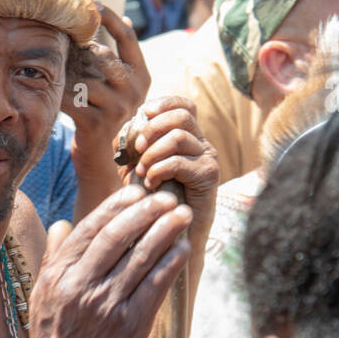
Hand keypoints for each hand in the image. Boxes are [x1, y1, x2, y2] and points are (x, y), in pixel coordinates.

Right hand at [22, 185, 191, 337]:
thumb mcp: (41, 297)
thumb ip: (54, 258)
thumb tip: (63, 224)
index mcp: (57, 275)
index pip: (91, 228)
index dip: (117, 206)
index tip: (136, 192)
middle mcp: (80, 287)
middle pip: (118, 235)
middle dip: (146, 210)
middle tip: (167, 197)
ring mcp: (106, 306)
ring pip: (141, 256)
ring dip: (165, 230)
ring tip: (181, 214)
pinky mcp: (130, 326)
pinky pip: (156, 285)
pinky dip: (171, 262)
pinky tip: (181, 248)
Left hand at [63, 6, 151, 162]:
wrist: (99, 152)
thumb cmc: (102, 108)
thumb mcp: (118, 83)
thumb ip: (117, 55)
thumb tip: (119, 16)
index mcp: (142, 76)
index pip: (128, 38)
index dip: (110, 18)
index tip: (93, 3)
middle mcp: (134, 91)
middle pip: (101, 56)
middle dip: (79, 50)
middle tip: (62, 45)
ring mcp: (117, 108)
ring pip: (83, 77)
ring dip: (66, 73)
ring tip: (56, 72)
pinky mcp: (97, 123)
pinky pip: (69, 98)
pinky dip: (57, 93)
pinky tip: (51, 90)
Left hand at [116, 95, 218, 232]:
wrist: (172, 233)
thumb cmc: (153, 200)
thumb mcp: (135, 168)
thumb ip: (131, 145)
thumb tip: (129, 126)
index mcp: (187, 137)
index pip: (183, 106)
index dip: (163, 104)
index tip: (142, 114)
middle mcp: (201, 144)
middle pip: (181, 116)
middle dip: (152, 128)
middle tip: (137, 149)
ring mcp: (207, 159)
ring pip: (178, 136)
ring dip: (152, 152)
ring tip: (143, 171)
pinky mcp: (208, 176)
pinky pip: (179, 162)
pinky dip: (158, 169)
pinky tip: (151, 183)